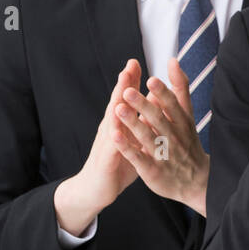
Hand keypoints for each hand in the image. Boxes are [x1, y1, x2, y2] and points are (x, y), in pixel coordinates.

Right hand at [55, 58, 140, 234]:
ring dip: (117, 106)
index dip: (129, 81)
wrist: (96, 188)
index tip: (135, 61)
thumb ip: (139, 120)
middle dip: (123, 86)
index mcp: (119, 123)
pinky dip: (115, 139)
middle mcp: (111, 129)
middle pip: (117, 104)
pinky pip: (112, 149)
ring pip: (112, 123)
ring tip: (122, 92)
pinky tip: (115, 131)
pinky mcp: (106, 161)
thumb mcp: (130, 137)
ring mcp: (107, 144)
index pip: (124, 98)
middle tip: (129, 67)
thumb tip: (152, 102)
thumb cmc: (116, 161)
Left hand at [112, 57, 208, 215]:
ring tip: (118, 109)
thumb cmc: (187, 142)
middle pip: (158, 119)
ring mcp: (163, 155)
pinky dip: (127, 148)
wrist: (195, 182)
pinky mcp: (152, 170)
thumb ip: (180, 89)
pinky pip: (138, 158)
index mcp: (182, 123)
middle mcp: (174, 137)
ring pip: (146, 137)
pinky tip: (115, 137)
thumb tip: (172, 60)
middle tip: (128, 91)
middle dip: (143, 105)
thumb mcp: (187, 115)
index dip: (163, 93)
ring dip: (132, 123)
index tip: (152, 79)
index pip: (173, 105)